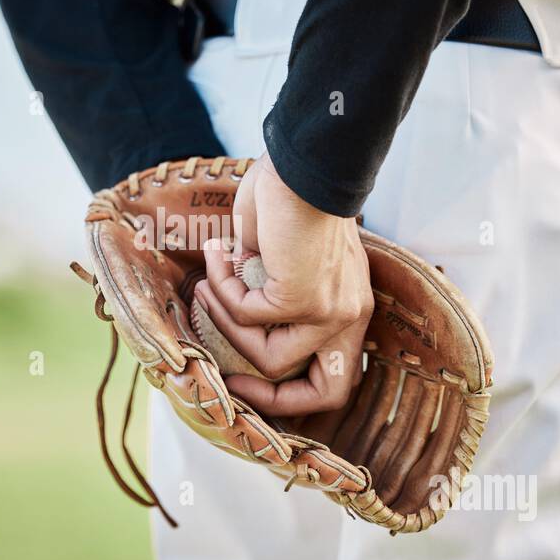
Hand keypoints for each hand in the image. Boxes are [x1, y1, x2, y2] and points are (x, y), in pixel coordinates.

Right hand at [199, 154, 374, 415]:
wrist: (301, 163)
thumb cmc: (289, 195)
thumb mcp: (279, 258)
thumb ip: (266, 291)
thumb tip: (228, 314)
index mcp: (349, 305)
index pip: (338, 378)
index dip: (292, 393)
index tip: (244, 377)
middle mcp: (351, 315)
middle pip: (329, 394)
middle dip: (272, 396)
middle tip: (229, 379)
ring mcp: (332, 311)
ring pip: (270, 356)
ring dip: (226, 318)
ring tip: (208, 279)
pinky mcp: (305, 299)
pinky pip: (248, 315)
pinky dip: (223, 287)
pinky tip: (218, 251)